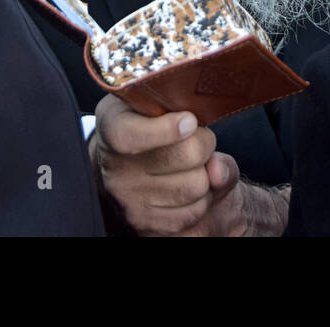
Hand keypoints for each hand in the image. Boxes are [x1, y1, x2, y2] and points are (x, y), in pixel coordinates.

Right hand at [90, 95, 288, 235]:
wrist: (129, 159)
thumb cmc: (152, 123)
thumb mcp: (163, 106)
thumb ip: (197, 126)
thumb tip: (217, 169)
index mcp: (112, 126)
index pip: (129, 136)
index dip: (166, 130)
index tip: (190, 121)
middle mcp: (115, 167)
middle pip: (185, 156)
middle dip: (203, 143)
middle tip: (195, 137)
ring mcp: (128, 200)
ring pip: (196, 186)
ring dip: (204, 173)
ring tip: (189, 163)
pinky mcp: (144, 223)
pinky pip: (193, 213)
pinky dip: (201, 199)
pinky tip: (187, 182)